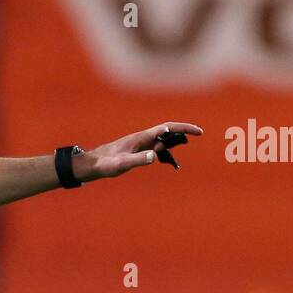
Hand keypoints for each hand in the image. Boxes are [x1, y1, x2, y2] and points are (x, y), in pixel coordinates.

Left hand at [75, 122, 202, 181]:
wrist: (93, 164)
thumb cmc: (106, 163)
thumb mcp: (121, 164)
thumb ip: (137, 160)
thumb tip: (154, 156)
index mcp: (142, 138)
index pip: (167, 128)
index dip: (183, 128)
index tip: (197, 131)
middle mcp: (143, 138)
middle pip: (168, 131)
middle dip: (184, 131)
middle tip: (200, 133)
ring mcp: (141, 144)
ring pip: (163, 140)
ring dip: (176, 142)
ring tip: (187, 147)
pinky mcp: (138, 151)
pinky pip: (156, 149)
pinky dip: (166, 152)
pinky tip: (171, 161)